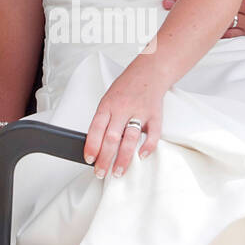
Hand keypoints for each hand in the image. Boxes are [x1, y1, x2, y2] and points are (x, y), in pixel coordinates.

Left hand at [84, 57, 164, 179]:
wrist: (149, 71)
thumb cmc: (126, 87)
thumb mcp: (108, 99)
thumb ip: (104, 120)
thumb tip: (96, 145)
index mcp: (108, 105)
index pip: (96, 129)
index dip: (91, 146)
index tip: (89, 160)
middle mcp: (123, 109)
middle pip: (111, 138)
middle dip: (105, 159)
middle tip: (101, 172)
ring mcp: (140, 112)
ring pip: (130, 139)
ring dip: (123, 159)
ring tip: (118, 172)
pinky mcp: (155, 116)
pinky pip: (153, 134)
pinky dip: (147, 147)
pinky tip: (141, 156)